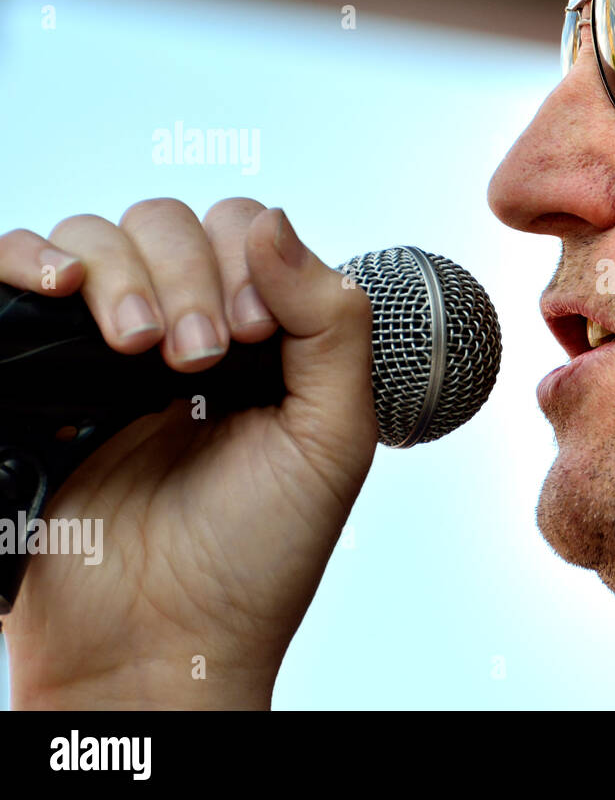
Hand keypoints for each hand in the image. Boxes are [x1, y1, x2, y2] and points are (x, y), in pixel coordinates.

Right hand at [0, 198, 376, 707]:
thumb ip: (331, 323)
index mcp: (260, 339)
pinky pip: (16, 272)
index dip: (249, 260)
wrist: (162, 643)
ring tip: (139, 349)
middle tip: (198, 360)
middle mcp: (183, 331)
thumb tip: (274, 222)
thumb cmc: (257, 554)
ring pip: (100, 237)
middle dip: (189, 276)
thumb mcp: (332, 437)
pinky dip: (33, 257)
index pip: (246, 232)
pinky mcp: (37, 375)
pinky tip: (64, 289)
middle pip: (171, 224)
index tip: (252, 336)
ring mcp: (103, 350)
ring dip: (123, 273)